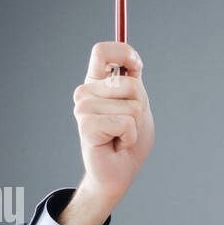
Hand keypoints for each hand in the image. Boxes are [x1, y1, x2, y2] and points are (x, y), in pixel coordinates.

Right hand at [66, 41, 154, 224]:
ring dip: (135, 127)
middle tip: (128, 126)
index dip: (124, 53)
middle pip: (129, 83)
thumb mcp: (138, 107)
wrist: (118, 173)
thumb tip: (132, 65)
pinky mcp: (86, 125)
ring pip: (131, 106)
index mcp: (97, 83)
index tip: (136, 68)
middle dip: (140, 108)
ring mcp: (83, 108)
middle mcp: (86, 92)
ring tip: (121, 137)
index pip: (103, 51)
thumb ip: (135, 85)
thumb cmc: (129, 142)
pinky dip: (130, 137)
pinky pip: (125, 123)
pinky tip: (117, 144)